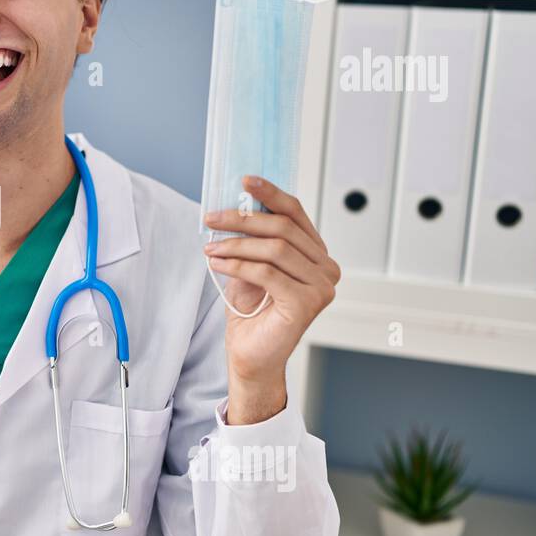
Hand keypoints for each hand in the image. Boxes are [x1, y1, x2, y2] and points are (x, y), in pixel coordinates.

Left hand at [203, 176, 339, 423]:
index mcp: (317, 255)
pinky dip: (237, 264)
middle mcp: (326, 269)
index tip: (244, 181)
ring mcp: (320, 287)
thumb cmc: (252, 312)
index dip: (270, 194)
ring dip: (236, 244)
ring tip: (210, 247)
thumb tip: (236, 205)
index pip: (296, 214)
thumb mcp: (250, 265)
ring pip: (274, 249)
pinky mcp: (306, 303)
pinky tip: (217, 263)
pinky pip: (267, 273)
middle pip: (283, 229)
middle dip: (242, 220)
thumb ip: (253, 239)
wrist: (251, 355)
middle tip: (211, 218)